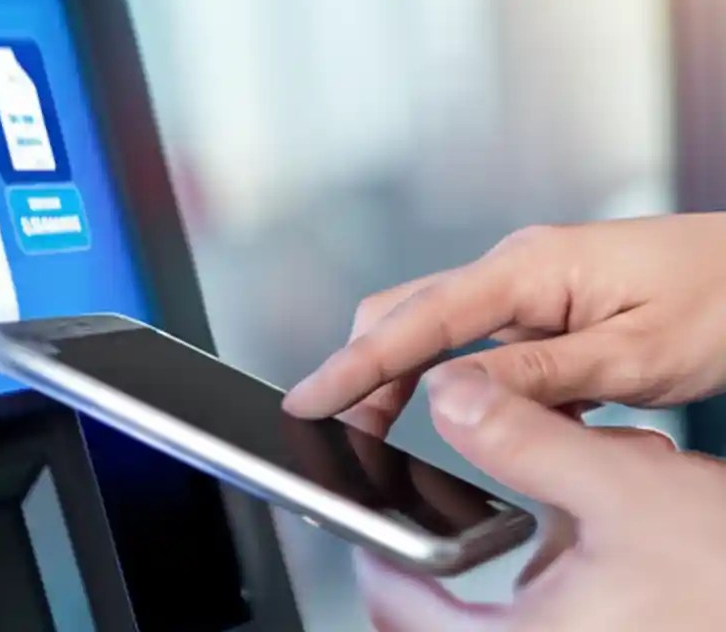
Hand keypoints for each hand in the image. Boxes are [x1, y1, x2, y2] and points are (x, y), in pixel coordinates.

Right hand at [284, 214, 725, 436]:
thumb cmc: (724, 300)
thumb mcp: (632, 355)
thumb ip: (534, 373)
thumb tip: (445, 392)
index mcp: (529, 269)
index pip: (417, 321)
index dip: (355, 365)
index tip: (309, 399)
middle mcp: (518, 269)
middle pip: (407, 316)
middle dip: (367, 372)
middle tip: (347, 433)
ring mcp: (530, 285)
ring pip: (440, 332)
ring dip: (415, 381)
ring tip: (397, 437)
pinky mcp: (546, 306)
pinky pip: (484, 343)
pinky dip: (469, 383)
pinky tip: (487, 418)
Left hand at [356, 366, 725, 630]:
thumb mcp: (625, 490)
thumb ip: (522, 440)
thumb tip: (447, 397)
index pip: (397, 605)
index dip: (372, 548)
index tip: (361, 507)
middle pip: (453, 606)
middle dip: (479, 532)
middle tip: (484, 482)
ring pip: (521, 597)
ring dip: (549, 533)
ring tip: (615, 477)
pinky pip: (569, 604)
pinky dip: (587, 552)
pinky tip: (643, 496)